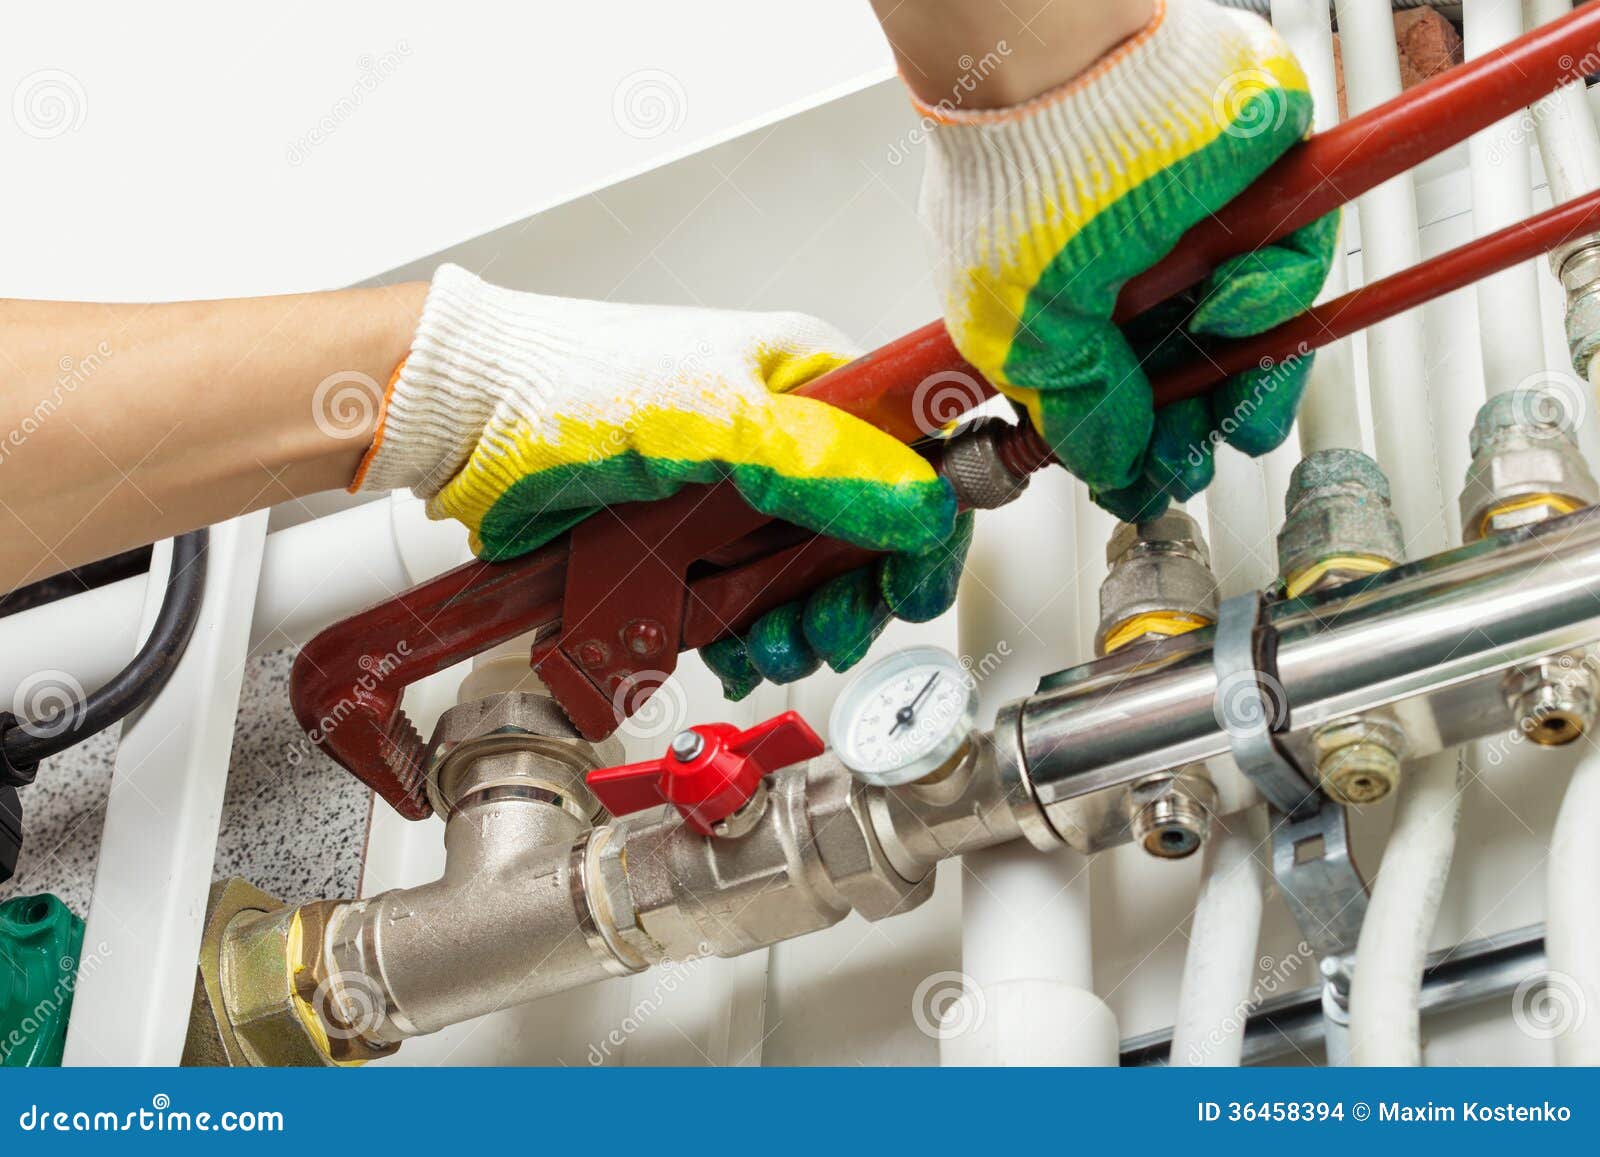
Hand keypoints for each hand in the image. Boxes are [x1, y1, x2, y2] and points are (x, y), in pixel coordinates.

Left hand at [353, 264, 969, 695]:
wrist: (467, 423)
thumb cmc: (571, 383)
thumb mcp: (712, 417)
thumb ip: (822, 463)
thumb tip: (920, 506)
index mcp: (811, 382)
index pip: (915, 454)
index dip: (926, 525)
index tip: (911, 583)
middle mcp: (785, 439)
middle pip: (866, 536)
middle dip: (852, 596)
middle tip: (827, 628)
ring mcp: (736, 496)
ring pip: (805, 581)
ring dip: (796, 626)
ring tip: (764, 644)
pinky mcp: (690, 544)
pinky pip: (742, 603)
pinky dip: (742, 635)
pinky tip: (725, 646)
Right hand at [920, 0, 1337, 520]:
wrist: (1061, 67)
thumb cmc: (1016, 180)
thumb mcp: (1020, 333)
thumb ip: (1076, 412)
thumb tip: (1111, 466)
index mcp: (1077, 308)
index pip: (1126, 397)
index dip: (1144, 449)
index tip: (1153, 482)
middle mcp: (1143, 270)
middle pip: (1200, 370)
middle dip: (1207, 421)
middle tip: (1205, 448)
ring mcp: (1204, 227)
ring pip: (1254, 326)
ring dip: (1245, 359)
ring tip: (1218, 346)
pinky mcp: (1264, 179)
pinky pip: (1297, 256)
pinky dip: (1277, 286)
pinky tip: (1241, 288)